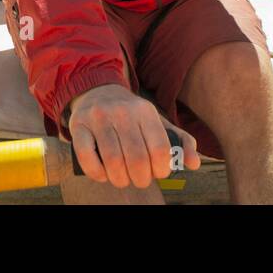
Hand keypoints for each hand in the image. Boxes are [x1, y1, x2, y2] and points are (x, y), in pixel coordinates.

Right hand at [67, 84, 199, 187]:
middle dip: (141, 179)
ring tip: (122, 179)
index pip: (160, 149)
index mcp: (146, 111)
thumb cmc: (132, 116)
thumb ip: (180, 141)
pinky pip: (86, 157)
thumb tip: (194, 164)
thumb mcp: (158, 122)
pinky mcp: (78, 125)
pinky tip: (103, 175)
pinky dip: (96, 173)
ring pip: (112, 161)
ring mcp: (98, 117)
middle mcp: (122, 111)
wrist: (98, 92)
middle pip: (136, 159)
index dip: (161, 170)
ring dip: (119, 179)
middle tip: (139, 180)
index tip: (158, 173)